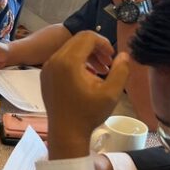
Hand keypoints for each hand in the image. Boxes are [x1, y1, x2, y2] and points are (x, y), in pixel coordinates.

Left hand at [41, 31, 129, 159]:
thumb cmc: (88, 114)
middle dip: (96, 48)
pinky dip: (76, 62)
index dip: (103, 43)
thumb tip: (124, 55)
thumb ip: (120, 71)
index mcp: (68, 62)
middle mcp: (54, 60)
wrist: (65, 133)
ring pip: (69, 49)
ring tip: (101, 71)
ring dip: (87, 55)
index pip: (87, 37)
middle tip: (108, 64)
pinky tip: (87, 76)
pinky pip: (62, 59)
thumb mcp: (111, 94)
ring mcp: (47, 67)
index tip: (113, 57)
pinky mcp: (45, 75)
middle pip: (77, 40)